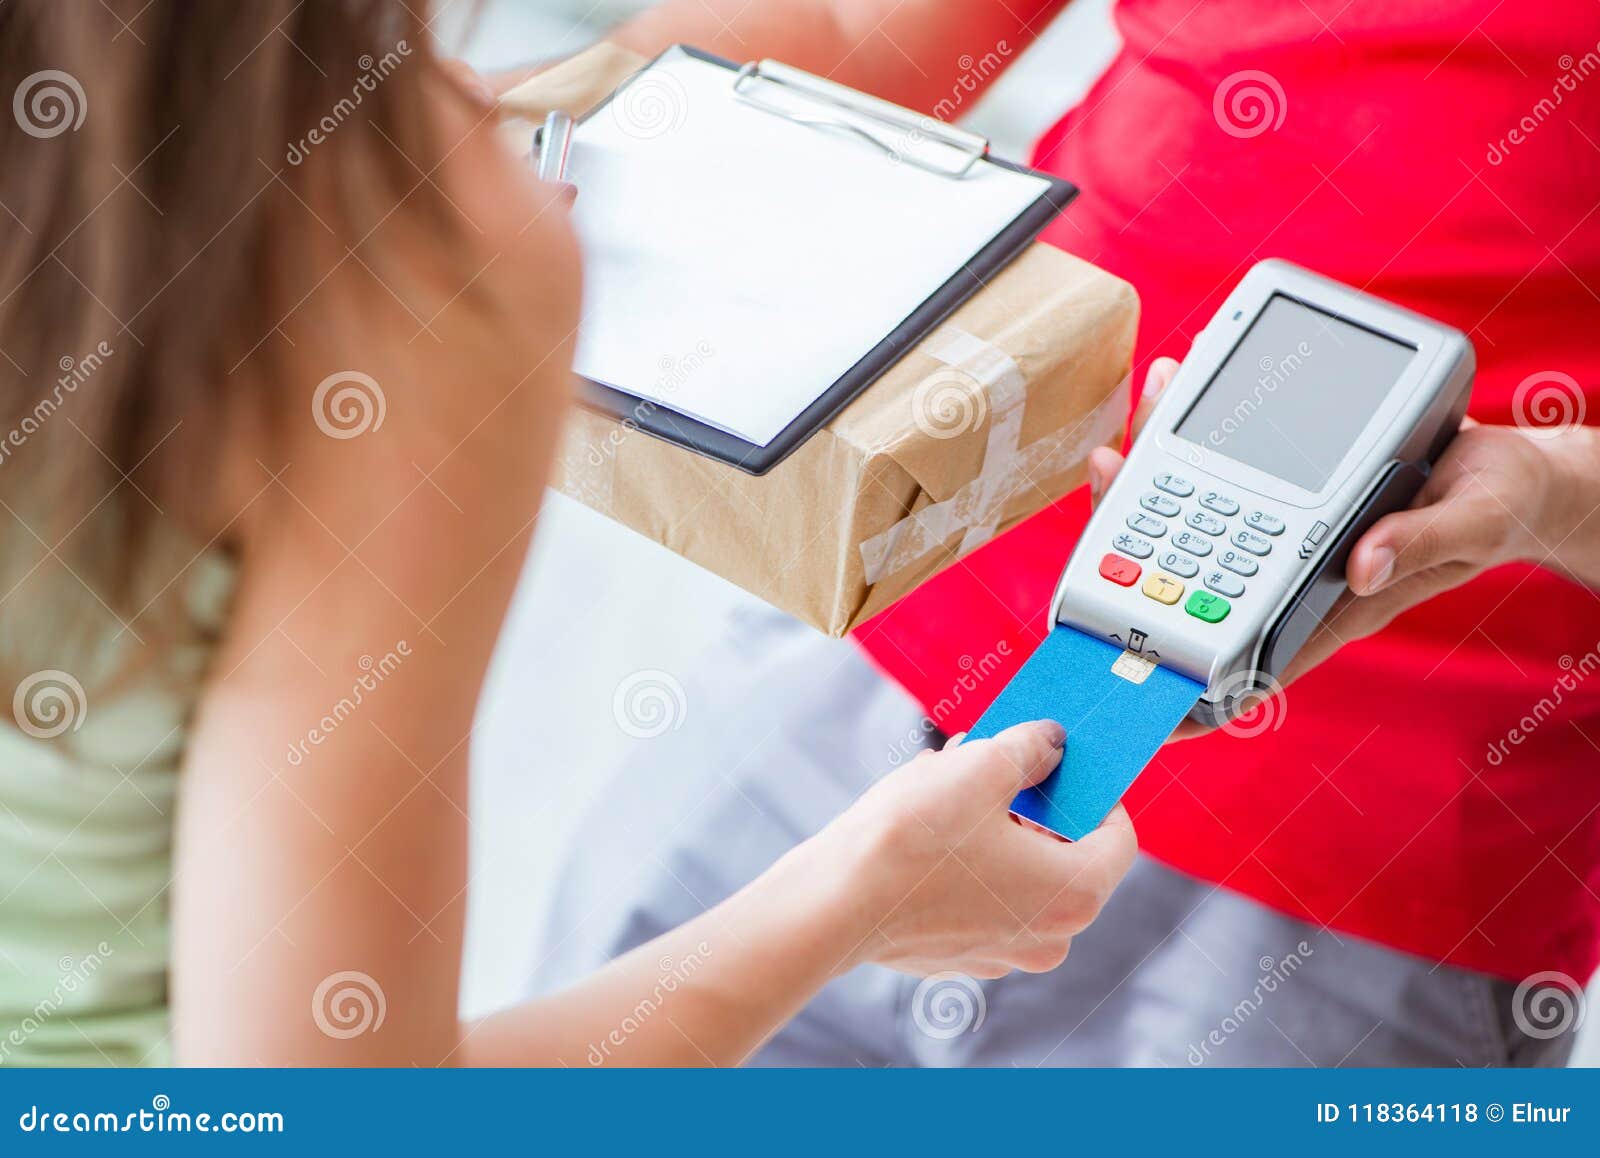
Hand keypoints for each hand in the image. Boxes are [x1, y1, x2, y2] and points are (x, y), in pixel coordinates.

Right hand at [807, 721, 1136, 978]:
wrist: (834, 903)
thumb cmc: (913, 839)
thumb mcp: (982, 767)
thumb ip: (1032, 748)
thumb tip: (1051, 742)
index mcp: (1075, 894)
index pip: (1119, 836)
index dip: (1097, 791)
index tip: (1067, 763)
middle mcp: (1049, 937)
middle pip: (1065, 855)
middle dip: (1034, 803)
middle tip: (1000, 763)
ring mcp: (1003, 954)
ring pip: (1019, 875)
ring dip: (996, 828)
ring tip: (952, 784)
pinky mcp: (959, 956)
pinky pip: (982, 899)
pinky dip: (968, 863)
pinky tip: (929, 827)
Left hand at [1086, 359, 1562, 732]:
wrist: (1507, 470)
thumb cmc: (1493, 506)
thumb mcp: (1468, 524)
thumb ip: (1417, 543)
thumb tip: (1361, 564)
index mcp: (1330, 605)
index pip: (1245, 659)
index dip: (1187, 687)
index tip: (1136, 701)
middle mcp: (1291, 573)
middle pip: (1192, 577)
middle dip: (1137, 546)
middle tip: (1104, 484)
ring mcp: (1281, 533)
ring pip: (1194, 518)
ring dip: (1153, 481)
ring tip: (1120, 439)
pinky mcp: (1283, 493)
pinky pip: (1221, 473)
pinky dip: (1192, 438)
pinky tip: (1173, 392)